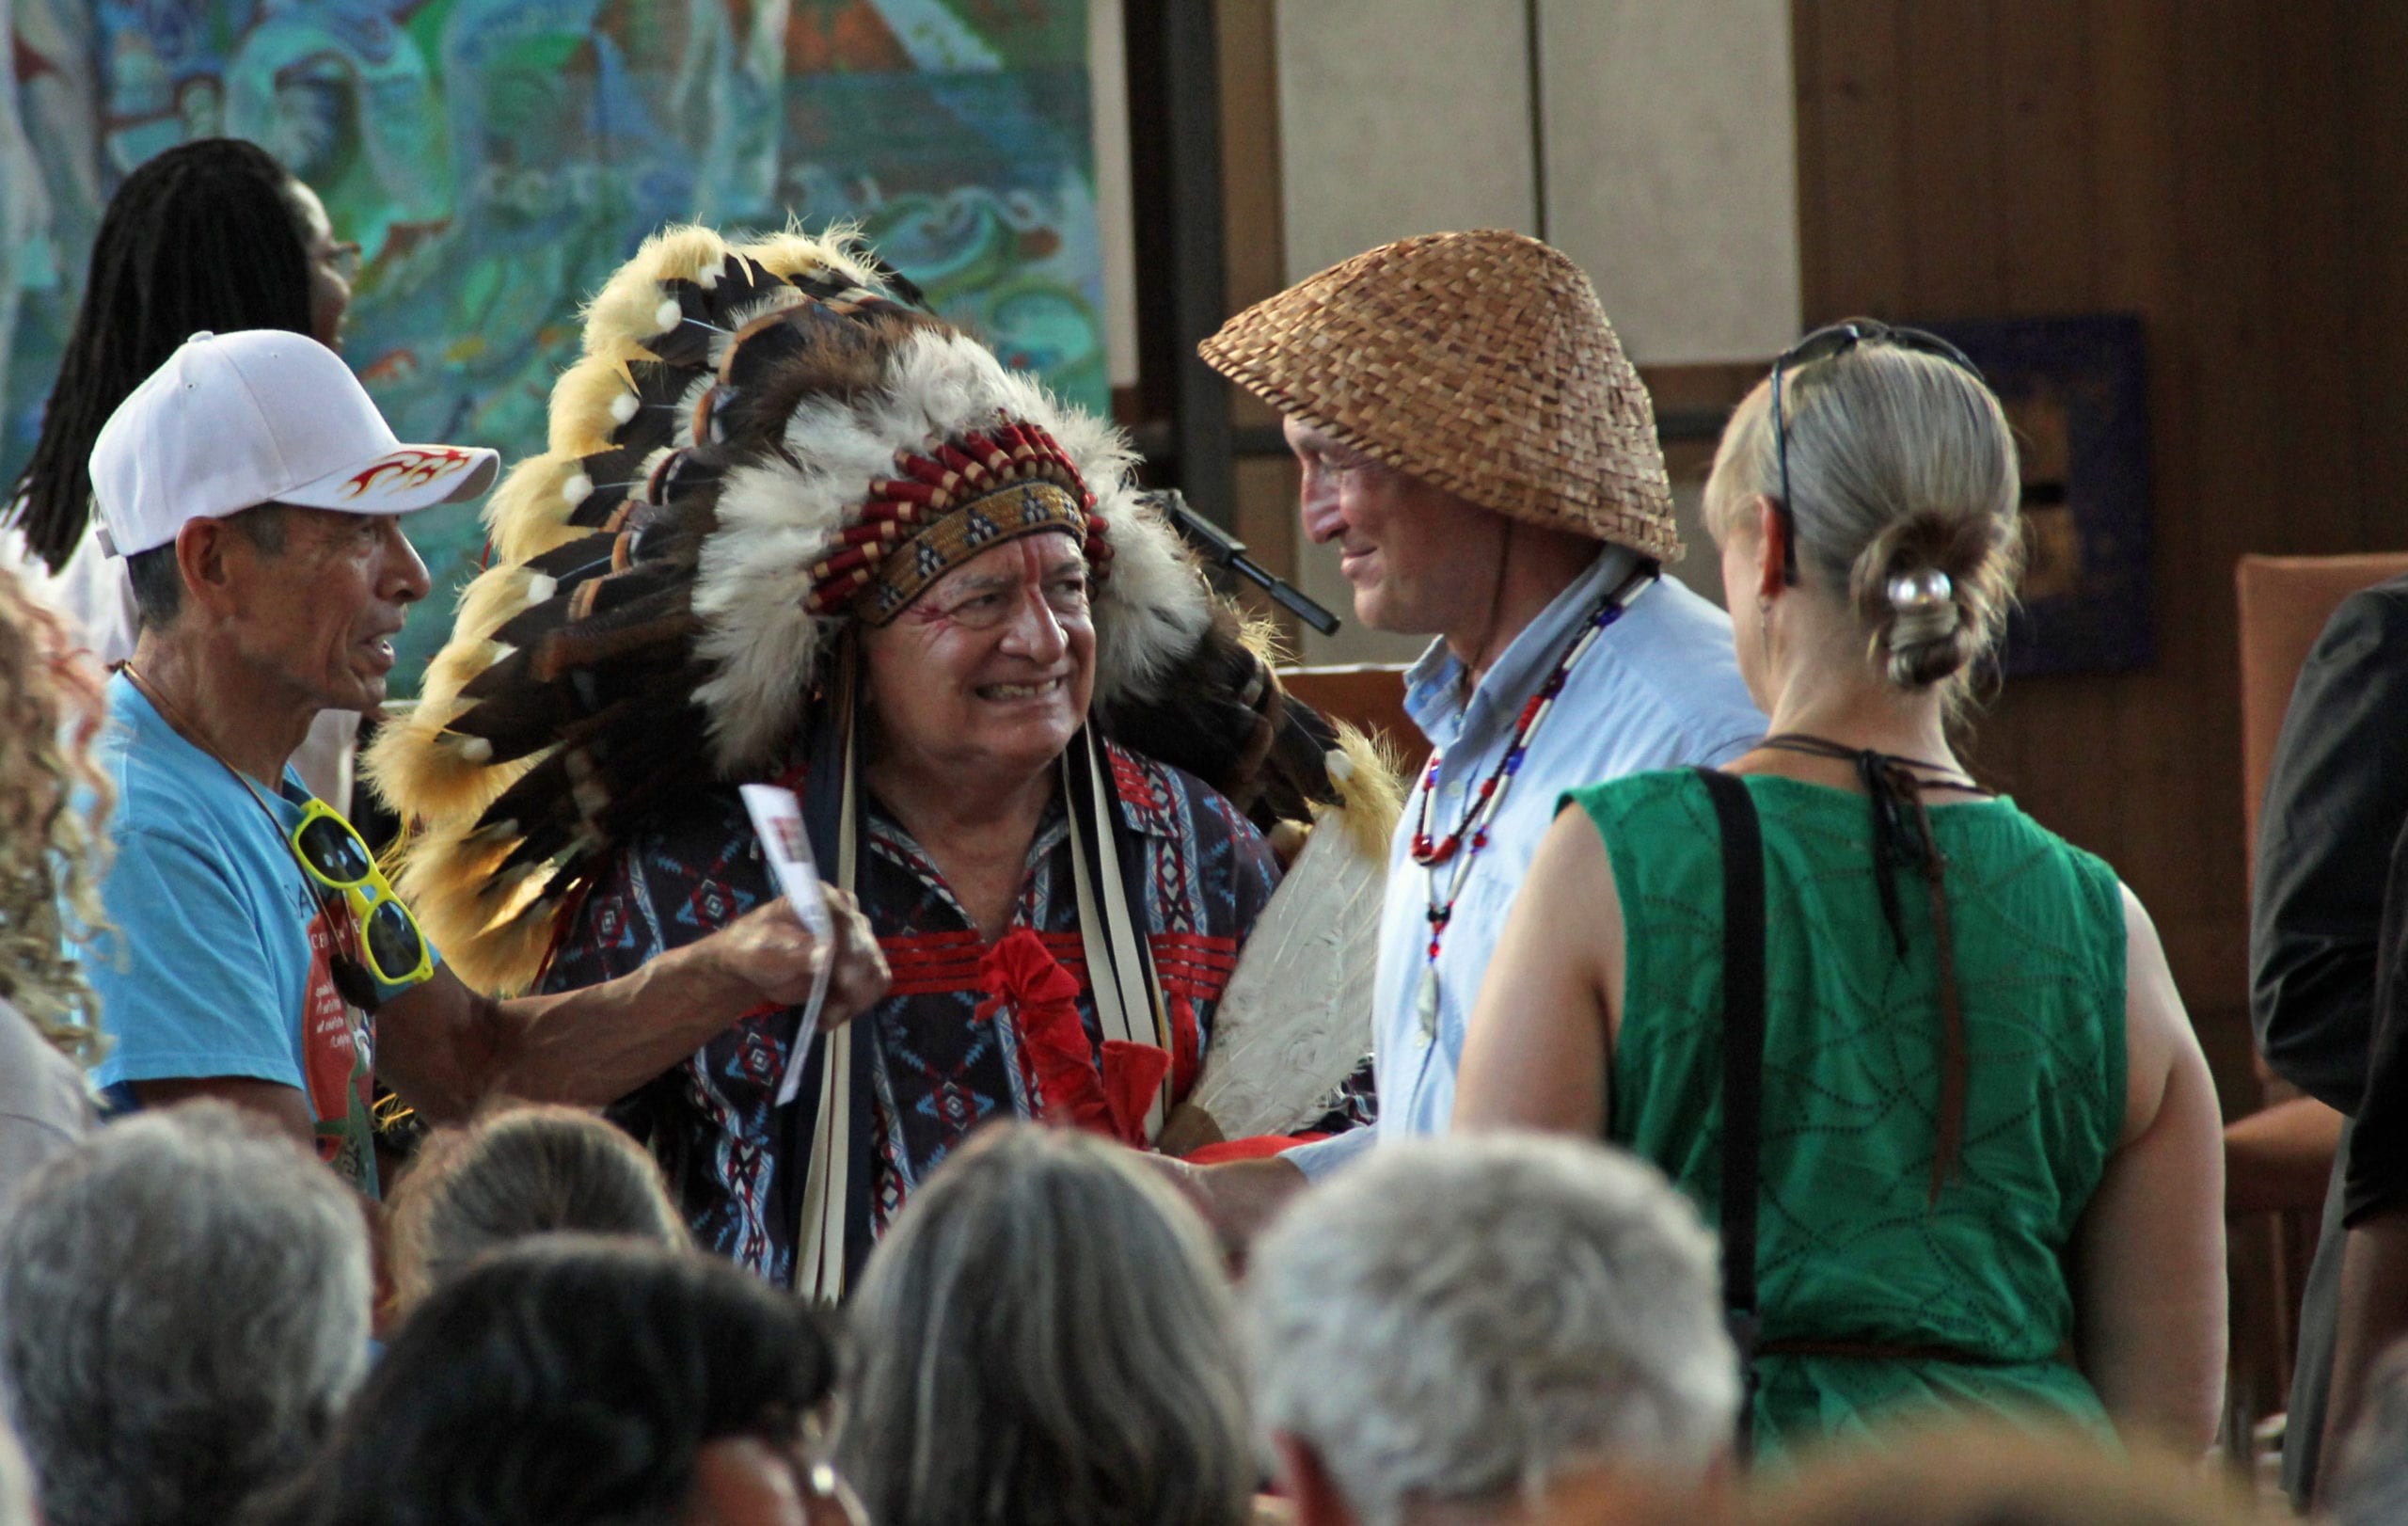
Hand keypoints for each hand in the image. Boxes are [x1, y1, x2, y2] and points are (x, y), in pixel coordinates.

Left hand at [705, 888, 888, 1025]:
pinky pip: (875, 986)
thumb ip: (791, 951)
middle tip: (828, 1012)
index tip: (844, 979)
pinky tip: (829, 1014)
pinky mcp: (862, 964)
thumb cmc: (754, 950)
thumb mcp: (761, 950)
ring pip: (875, 972)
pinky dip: (855, 1006)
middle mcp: (848, 914)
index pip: (848, 921)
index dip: (851, 949)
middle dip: (853, 985)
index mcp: (822, 899)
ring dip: (852, 1001)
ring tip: (823, 1016)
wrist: (756, 966)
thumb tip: (826, 952)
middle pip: (867, 949)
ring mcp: (858, 939)